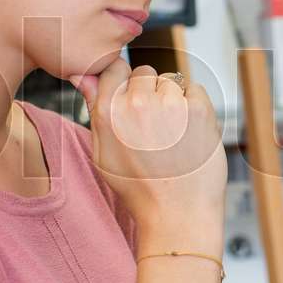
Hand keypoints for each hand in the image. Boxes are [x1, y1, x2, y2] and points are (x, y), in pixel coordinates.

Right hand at [74, 59, 226, 244]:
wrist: (178, 214)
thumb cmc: (140, 189)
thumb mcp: (103, 154)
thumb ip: (95, 109)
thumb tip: (83, 74)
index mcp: (109, 113)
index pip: (114, 68)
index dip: (125, 83)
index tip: (133, 100)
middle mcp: (136, 103)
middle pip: (145, 74)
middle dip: (150, 93)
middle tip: (155, 127)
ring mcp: (170, 104)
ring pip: (172, 81)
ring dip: (174, 100)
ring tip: (173, 134)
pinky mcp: (199, 109)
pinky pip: (196, 90)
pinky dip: (195, 107)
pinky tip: (190, 133)